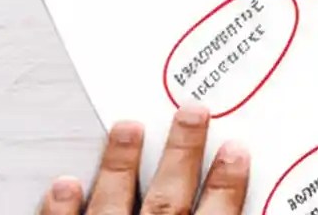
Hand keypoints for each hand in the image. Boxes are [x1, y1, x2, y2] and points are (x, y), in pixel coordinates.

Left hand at [37, 103, 250, 214]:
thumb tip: (255, 212)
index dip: (226, 184)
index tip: (235, 150)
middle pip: (168, 200)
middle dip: (181, 152)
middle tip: (191, 112)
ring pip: (113, 205)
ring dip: (121, 165)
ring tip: (127, 127)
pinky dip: (62, 208)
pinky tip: (64, 183)